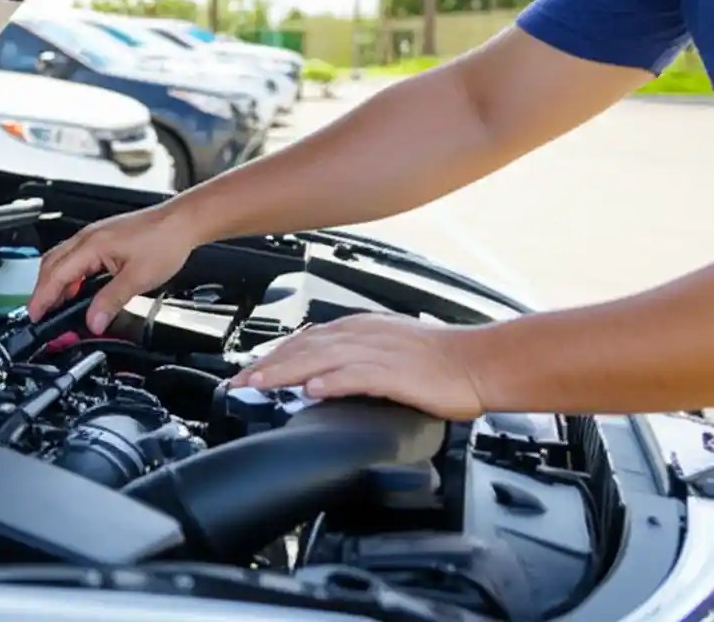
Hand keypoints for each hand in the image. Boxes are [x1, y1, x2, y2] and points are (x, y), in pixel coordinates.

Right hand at [27, 204, 199, 333]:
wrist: (183, 222)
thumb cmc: (165, 241)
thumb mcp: (138, 279)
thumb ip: (111, 301)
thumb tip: (93, 322)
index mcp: (92, 244)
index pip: (56, 274)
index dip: (43, 298)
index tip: (35, 315)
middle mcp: (88, 238)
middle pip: (51, 266)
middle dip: (42, 292)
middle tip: (41, 316)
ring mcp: (94, 236)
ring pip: (62, 261)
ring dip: (55, 284)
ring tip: (57, 308)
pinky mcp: (103, 239)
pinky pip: (75, 259)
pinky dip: (69, 277)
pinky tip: (77, 291)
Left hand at [229, 313, 488, 420]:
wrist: (479, 362)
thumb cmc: (439, 360)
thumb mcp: (386, 351)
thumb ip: (353, 359)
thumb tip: (321, 376)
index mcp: (358, 329)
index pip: (303, 340)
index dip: (271, 356)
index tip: (247, 373)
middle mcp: (362, 335)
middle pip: (303, 348)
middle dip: (267, 365)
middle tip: (238, 383)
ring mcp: (378, 352)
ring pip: (321, 359)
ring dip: (286, 371)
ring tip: (259, 384)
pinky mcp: (396, 373)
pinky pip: (358, 376)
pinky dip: (333, 381)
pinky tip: (314, 388)